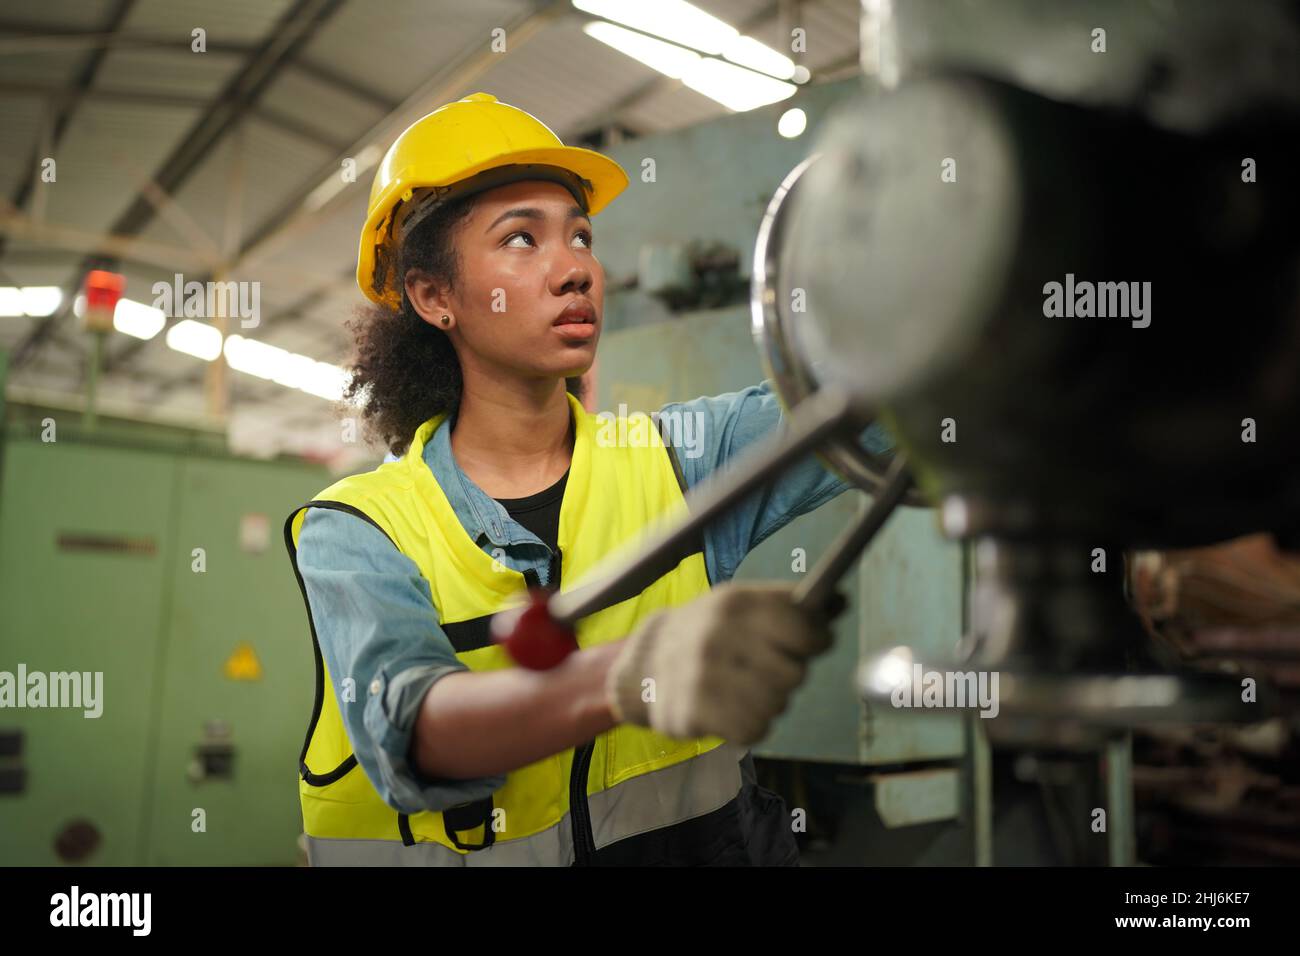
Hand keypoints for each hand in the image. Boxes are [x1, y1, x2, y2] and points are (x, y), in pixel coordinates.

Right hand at [605, 582, 832, 744]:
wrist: (644, 663)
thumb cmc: (709, 632)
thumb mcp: (742, 604)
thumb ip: (790, 604)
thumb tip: (840, 601)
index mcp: (735, 603)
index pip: (804, 628)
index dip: (815, 639)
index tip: (807, 643)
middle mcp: (718, 636)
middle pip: (794, 673)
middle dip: (786, 675)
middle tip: (762, 669)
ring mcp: (703, 675)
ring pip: (776, 705)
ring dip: (768, 703)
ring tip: (743, 689)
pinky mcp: (693, 712)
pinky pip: (753, 731)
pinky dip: (748, 726)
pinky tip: (730, 710)